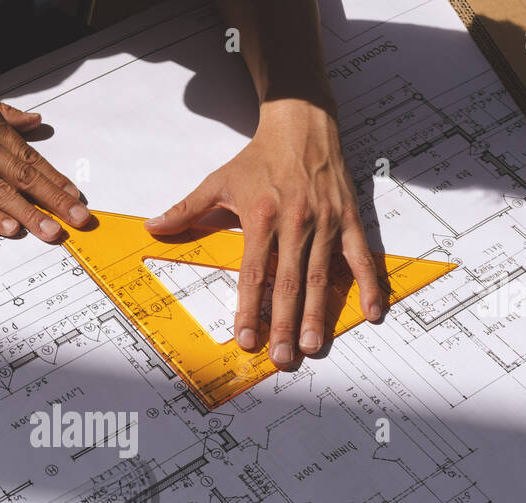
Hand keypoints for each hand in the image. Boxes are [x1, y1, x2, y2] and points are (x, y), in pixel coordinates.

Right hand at [0, 72, 88, 240]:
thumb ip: (0, 111)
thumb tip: (34, 121)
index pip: (27, 155)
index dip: (53, 178)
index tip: (74, 196)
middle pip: (22, 175)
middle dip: (54, 200)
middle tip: (78, 220)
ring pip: (0, 190)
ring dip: (30, 214)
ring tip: (52, 232)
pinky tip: (10, 228)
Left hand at [144, 100, 382, 368]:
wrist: (302, 122)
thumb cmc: (259, 157)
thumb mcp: (219, 181)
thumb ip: (186, 210)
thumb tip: (153, 228)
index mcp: (261, 217)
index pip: (254, 273)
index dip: (250, 309)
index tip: (247, 339)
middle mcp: (296, 222)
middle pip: (288, 283)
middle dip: (285, 324)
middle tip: (283, 358)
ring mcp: (326, 222)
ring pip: (321, 277)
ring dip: (319, 314)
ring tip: (315, 346)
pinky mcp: (349, 218)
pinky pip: (361, 257)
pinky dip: (369, 284)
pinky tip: (372, 312)